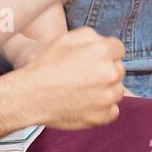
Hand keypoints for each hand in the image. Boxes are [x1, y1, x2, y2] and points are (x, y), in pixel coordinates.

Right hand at [0, 27, 125, 131]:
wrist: (31, 96)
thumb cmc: (47, 65)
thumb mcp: (66, 38)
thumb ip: (92, 35)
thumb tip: (105, 42)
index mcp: (102, 52)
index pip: (119, 49)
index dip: (106, 53)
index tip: (93, 60)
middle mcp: (110, 73)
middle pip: (120, 69)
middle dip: (106, 70)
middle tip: (85, 75)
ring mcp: (107, 97)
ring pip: (118, 90)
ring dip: (107, 89)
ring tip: (84, 89)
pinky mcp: (103, 116)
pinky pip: (113, 110)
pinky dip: (103, 108)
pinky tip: (86, 103)